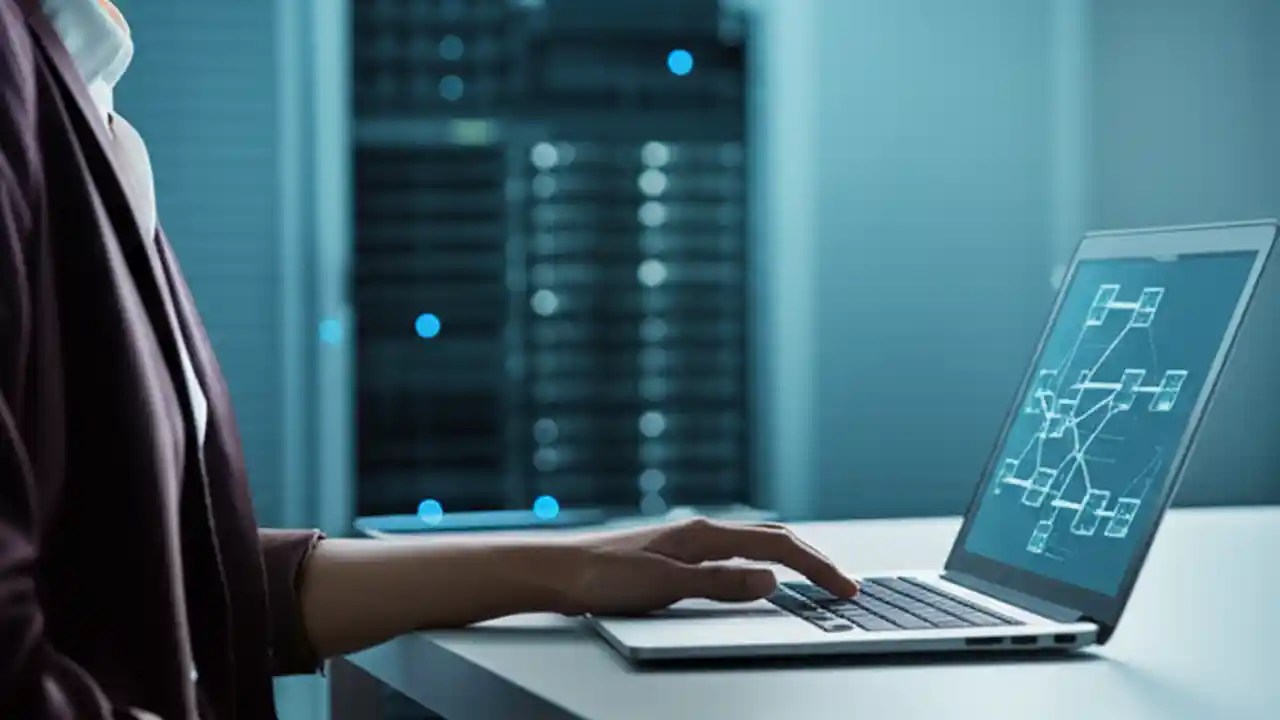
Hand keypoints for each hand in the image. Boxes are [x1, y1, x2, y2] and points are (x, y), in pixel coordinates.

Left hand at [560, 518, 858, 615]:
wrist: (556, 572)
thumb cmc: (601, 577)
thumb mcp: (665, 585)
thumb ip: (720, 584)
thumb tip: (771, 581)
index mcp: (703, 535)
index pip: (777, 546)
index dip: (817, 567)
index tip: (845, 588)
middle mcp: (698, 532)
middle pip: (772, 538)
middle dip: (812, 559)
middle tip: (843, 584)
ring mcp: (687, 542)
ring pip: (754, 543)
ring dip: (790, 558)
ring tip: (814, 578)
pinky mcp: (674, 556)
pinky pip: (733, 554)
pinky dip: (762, 562)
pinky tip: (758, 576)